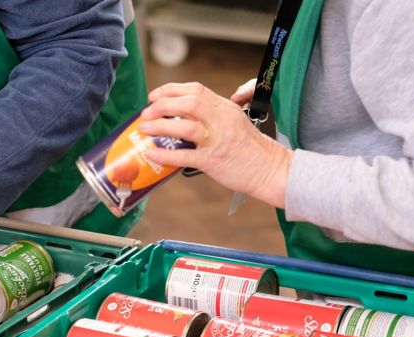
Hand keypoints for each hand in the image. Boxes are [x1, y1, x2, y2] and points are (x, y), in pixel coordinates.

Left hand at [138, 82, 291, 208]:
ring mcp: (217, 140)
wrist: (269, 169)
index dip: (171, 90)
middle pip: (188, 102)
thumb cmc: (250, 149)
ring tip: (145, 129)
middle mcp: (221, 120)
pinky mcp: (212, 161)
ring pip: (184, 126)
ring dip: (160, 126)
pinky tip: (153, 153)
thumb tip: (183, 116)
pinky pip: (184, 155)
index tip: (154, 96)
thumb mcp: (234, 121)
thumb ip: (213, 115)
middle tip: (146, 113)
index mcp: (225, 108)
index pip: (195, 90)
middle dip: (162, 105)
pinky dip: (165, 154)